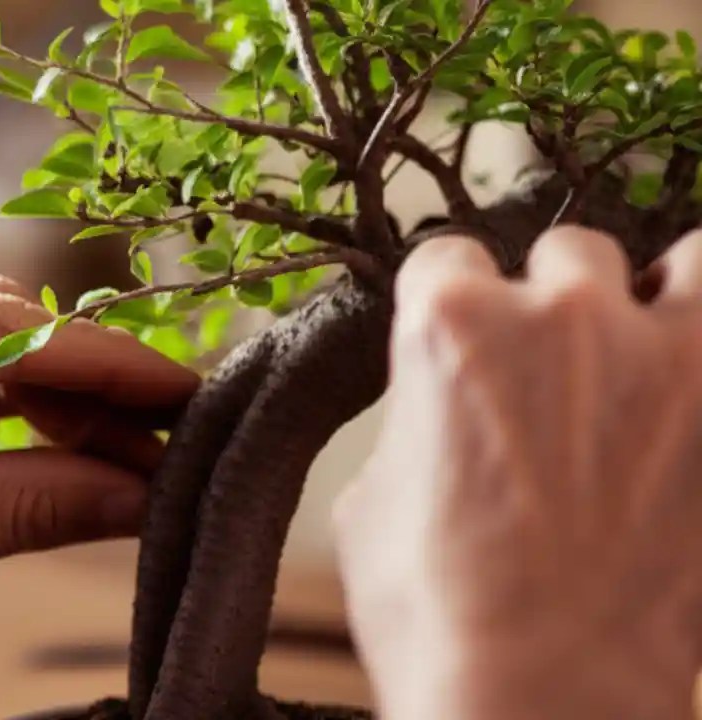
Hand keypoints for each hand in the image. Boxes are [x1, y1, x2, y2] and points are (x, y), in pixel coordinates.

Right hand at [334, 227, 701, 719]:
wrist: (539, 693)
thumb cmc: (438, 613)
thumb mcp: (372, 501)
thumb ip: (417, 423)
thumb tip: (443, 414)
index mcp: (450, 327)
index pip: (447, 258)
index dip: (450, 300)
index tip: (464, 329)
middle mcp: (560, 315)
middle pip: (565, 253)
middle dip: (555, 304)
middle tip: (556, 373)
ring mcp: (665, 355)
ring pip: (690, 260)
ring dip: (667, 297)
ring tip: (656, 349)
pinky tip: (694, 394)